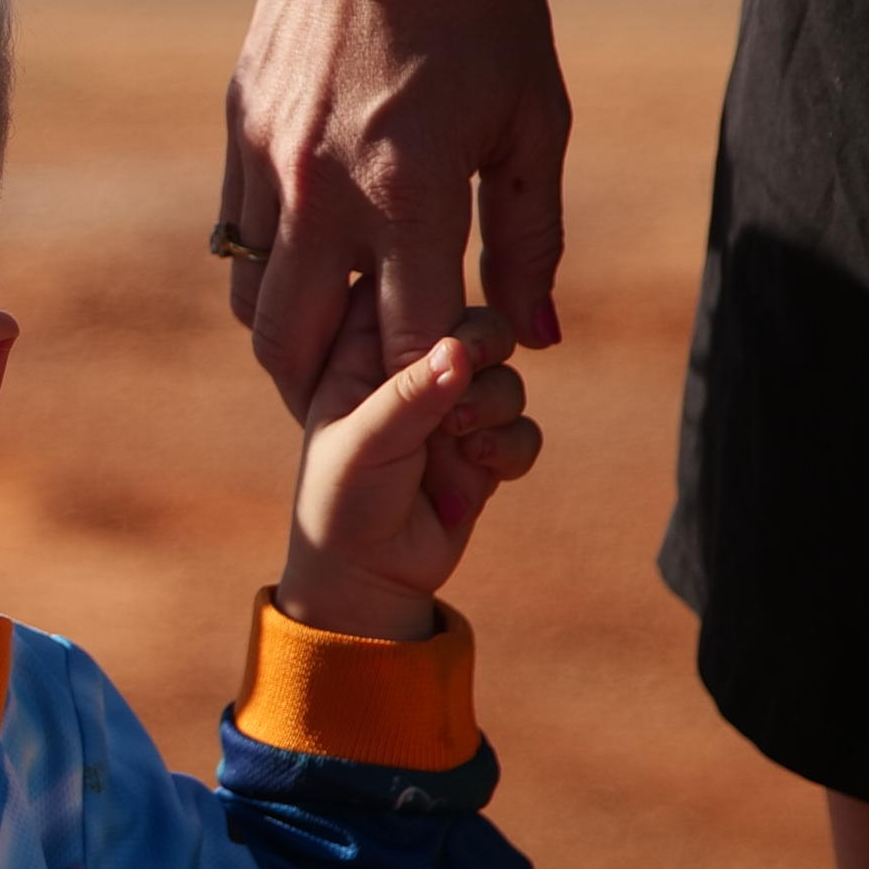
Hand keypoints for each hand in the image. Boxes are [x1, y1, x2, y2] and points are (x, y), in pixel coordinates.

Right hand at [220, 0, 569, 408]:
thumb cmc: (487, 11)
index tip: (459, 378)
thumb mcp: (534, 124)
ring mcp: (267, 160)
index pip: (407, 347)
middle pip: (295, 352)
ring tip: (341, 334)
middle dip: (332, 395)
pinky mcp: (238, 128)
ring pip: (252, 301)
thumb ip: (531, 238)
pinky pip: (235, 234)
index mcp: (409, 194)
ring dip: (292, 335)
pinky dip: (269, 267)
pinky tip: (315, 257)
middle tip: (371, 400)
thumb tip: (538, 336)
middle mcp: (323, 190)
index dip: (435, 383)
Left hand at [275, 309, 540, 638]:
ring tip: (459, 446)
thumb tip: (462, 348)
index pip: (409, 292)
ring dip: (493, 409)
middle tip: (471, 379)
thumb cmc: (344, 504)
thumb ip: (412, 395)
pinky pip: (524, 428)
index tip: (448, 332)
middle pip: (476, 324)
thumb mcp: (366, 444)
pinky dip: (509, 449)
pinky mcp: (485, 447)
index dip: (436, 301)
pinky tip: (479, 473)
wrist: (368, 577)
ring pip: (507, 377)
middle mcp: (412, 373)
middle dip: (485, 351)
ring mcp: (453, 409)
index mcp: (362, 353)